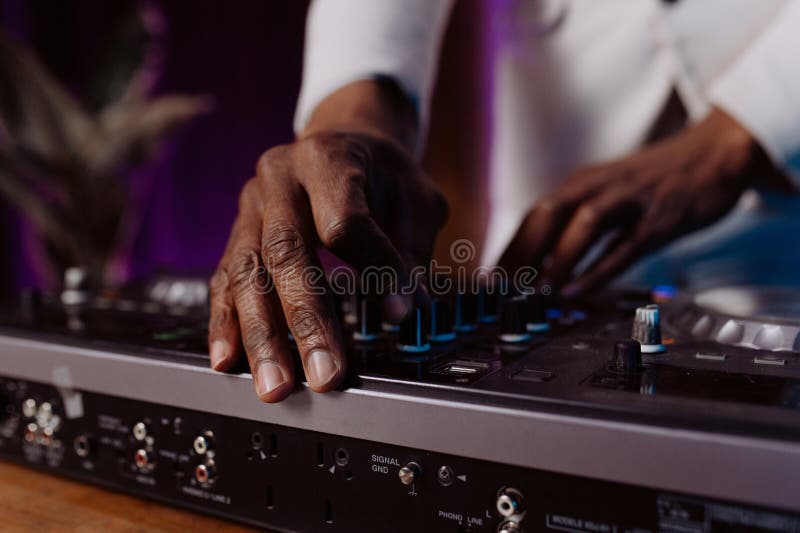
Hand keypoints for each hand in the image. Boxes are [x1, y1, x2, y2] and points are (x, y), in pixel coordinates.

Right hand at [208, 130, 446, 401]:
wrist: (341, 142)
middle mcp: (279, 178)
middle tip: (324, 375)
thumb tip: (406, 309)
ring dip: (261, 335)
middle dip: (306, 321)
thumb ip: (410, 251)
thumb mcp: (414, 199)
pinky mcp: (237, 233)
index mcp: (328, 158)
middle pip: (286, 251)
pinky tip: (228, 361)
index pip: (344, 221)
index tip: (398, 312)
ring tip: (275, 384)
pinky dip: (226, 323)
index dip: (373, 269)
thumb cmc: (382, 174)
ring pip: (247, 272)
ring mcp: (251, 206)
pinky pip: (225, 280)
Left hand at [499, 107, 776, 294]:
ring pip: (584, 225)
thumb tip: (545, 256)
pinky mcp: (658, 220)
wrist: (712, 153)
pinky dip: (597, 269)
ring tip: (539, 290)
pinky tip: (577, 289)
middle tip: (505, 287)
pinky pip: (623, 246)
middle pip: (548, 214)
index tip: (491, 277)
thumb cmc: (654, 179)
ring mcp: (629, 201)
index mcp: (582, 183)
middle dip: (523, 252)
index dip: (511, 247)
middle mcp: (599, 186)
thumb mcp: (608, 190)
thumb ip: (577, 218)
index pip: (534, 215)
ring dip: (558, 258)